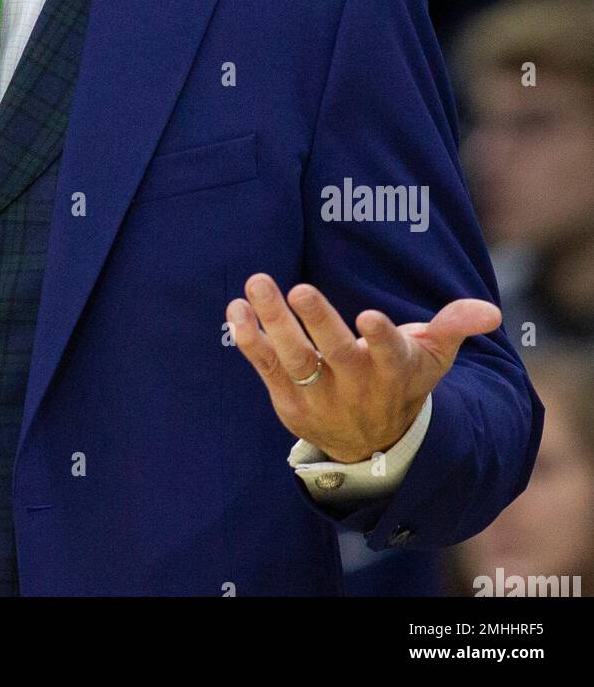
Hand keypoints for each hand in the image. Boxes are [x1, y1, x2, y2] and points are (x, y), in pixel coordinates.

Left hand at [226, 274, 501, 462]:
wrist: (372, 444)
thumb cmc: (404, 380)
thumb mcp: (434, 357)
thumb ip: (455, 326)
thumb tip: (489, 311)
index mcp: (393, 371)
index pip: (389, 354)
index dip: (380, 337)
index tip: (370, 316)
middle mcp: (355, 386)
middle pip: (334, 353)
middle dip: (317, 321)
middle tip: (299, 287)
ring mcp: (318, 396)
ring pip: (293, 358)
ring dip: (273, 321)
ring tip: (257, 282)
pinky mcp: (288, 401)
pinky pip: (265, 367)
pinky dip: (250, 340)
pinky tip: (236, 309)